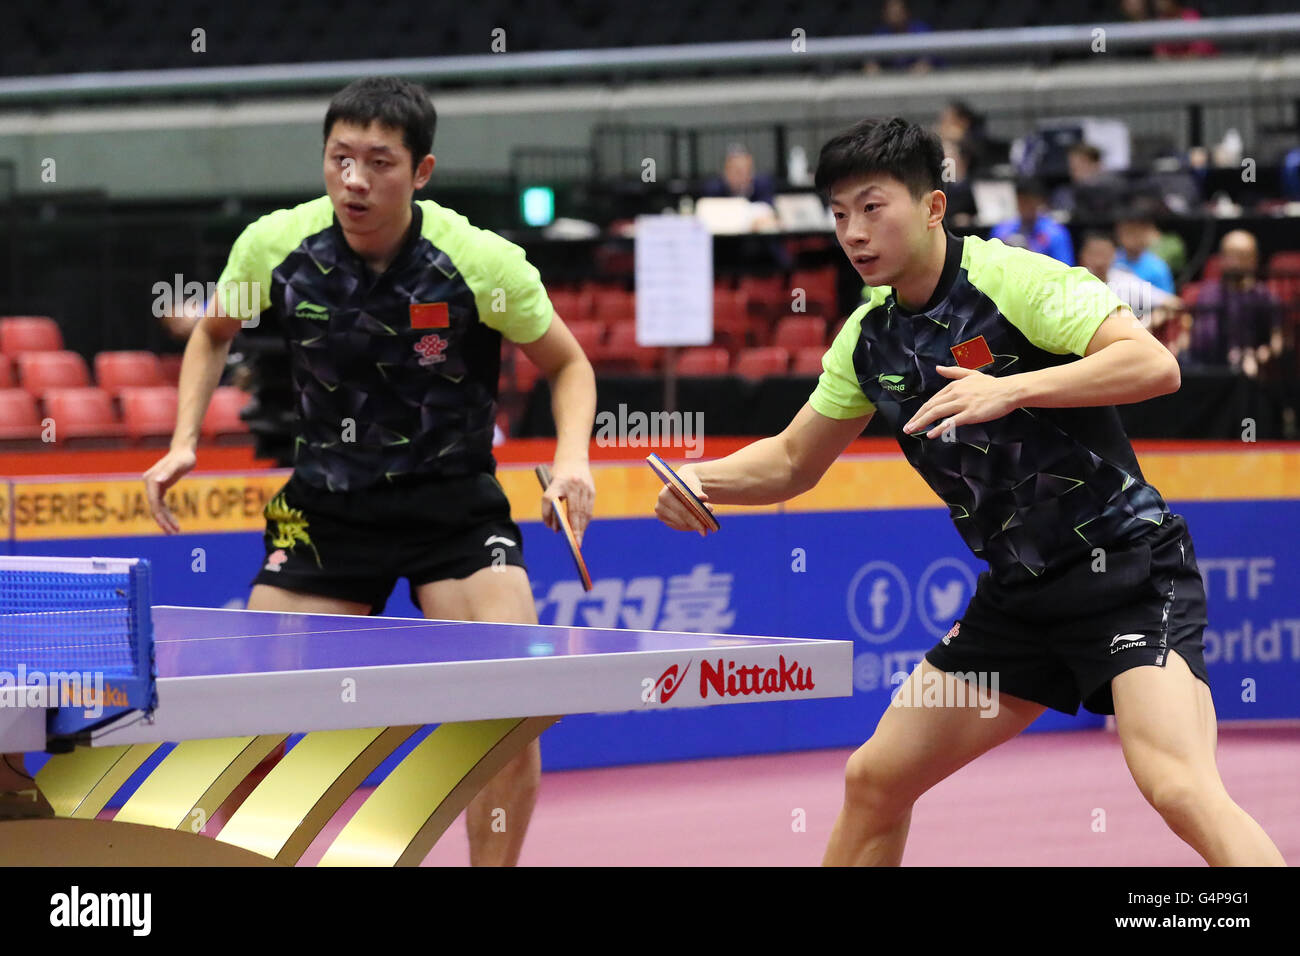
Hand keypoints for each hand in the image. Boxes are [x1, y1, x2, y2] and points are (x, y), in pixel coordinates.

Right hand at [143, 446, 196, 533]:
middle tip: (173, 533)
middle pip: (154, 507)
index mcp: (151, 480)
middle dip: (163, 521)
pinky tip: (174, 522)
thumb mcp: (178, 464)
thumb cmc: (183, 457)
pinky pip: (161, 504)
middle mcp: (150, 483)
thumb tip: (157, 480)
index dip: (160, 516)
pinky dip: (167, 514)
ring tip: (175, 531)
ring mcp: (153, 486)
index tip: (169, 528)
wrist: (184, 450)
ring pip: (157, 508)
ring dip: (165, 520)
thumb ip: (168, 471)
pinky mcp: (160, 488)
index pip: (154, 503)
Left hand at [542, 458, 594, 543]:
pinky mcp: (592, 490)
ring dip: (581, 527)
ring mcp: (585, 487)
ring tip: (578, 539)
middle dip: (575, 530)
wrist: (572, 459)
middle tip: (575, 544)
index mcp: (558, 482)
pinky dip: (585, 520)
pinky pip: (589, 509)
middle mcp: (573, 485)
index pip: (554, 501)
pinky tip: (581, 528)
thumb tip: (555, 528)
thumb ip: (550, 507)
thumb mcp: (550, 487)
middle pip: (574, 511)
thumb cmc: (557, 477)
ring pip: (584, 512)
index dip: (555, 519)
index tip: (558, 532)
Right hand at [653, 463, 711, 536]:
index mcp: (665, 494)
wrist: (681, 484)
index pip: (681, 510)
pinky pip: (679, 527)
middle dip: (695, 524)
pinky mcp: (664, 520)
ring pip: (680, 525)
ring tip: (705, 526)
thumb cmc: (688, 483)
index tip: (705, 525)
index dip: (694, 518)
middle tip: (706, 530)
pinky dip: (689, 526)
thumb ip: (697, 490)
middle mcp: (660, 505)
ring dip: (693, 526)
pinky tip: (697, 525)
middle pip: (681, 519)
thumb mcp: (693, 483)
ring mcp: (661, 514)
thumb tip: (703, 497)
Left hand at [903, 366, 1019, 438]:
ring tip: (913, 431)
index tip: (913, 420)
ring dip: (922, 423)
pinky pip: (952, 422)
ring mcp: (963, 403)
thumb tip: (937, 368)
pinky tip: (931, 434)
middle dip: (917, 418)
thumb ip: (953, 372)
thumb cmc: (992, 385)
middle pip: (931, 407)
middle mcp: (956, 393)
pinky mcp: (971, 414)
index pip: (933, 400)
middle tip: (907, 429)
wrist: (1010, 390)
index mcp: (954, 386)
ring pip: (937, 413)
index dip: (921, 411)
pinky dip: (940, 428)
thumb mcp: (971, 374)